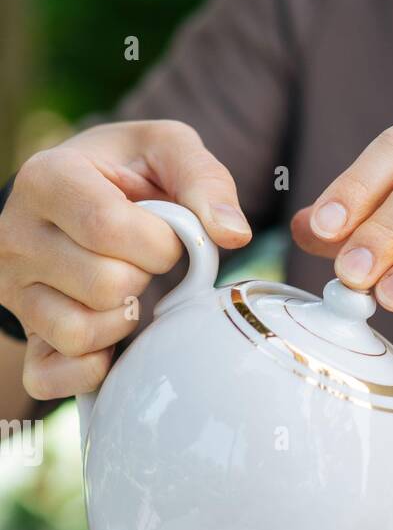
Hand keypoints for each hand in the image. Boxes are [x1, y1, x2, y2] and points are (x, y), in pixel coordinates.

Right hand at [0, 120, 251, 400]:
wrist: (80, 201)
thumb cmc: (129, 175)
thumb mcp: (167, 151)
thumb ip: (204, 180)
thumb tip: (234, 234)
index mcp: (47, 178)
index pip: (106, 228)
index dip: (159, 243)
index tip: (168, 236)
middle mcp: (16, 236)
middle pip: (102, 285)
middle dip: (146, 279)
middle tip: (143, 264)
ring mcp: (14, 292)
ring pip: (79, 334)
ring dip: (125, 321)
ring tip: (128, 293)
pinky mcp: (25, 339)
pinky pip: (50, 378)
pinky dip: (93, 368)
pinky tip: (112, 338)